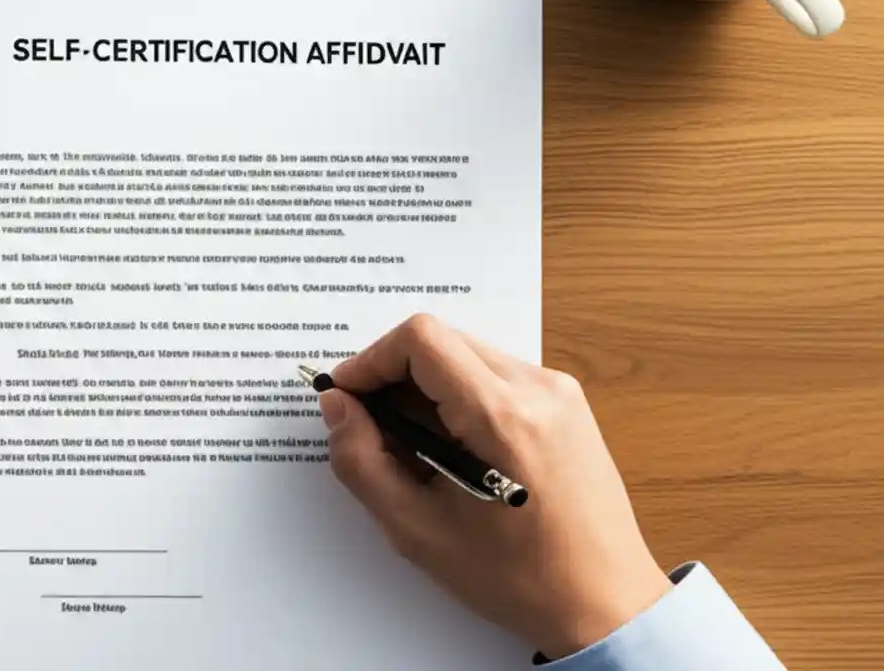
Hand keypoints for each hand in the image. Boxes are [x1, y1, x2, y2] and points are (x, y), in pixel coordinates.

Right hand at [320, 314, 669, 658]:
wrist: (605, 603)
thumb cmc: (518, 578)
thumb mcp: (418, 530)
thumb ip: (362, 461)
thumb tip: (337, 405)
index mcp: (502, 416)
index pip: (421, 339)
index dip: (370, 360)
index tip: (347, 397)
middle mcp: (538, 388)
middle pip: (442, 341)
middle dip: (394, 376)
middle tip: (373, 430)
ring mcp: (560, 392)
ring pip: (467, 355)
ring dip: (427, 389)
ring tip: (417, 452)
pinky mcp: (568, 404)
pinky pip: (496, 376)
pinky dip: (460, 398)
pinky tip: (455, 451)